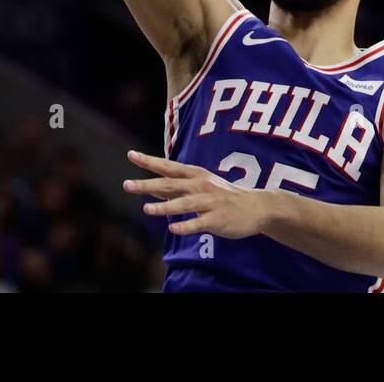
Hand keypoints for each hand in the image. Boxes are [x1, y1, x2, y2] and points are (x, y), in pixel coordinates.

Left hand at [124, 151, 271, 238]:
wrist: (257, 207)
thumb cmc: (224, 196)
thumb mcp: (202, 185)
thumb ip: (177, 188)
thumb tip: (150, 189)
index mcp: (196, 175)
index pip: (168, 166)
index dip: (149, 161)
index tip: (131, 154)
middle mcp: (201, 186)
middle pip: (171, 184)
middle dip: (148, 184)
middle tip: (127, 185)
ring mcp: (210, 202)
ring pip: (184, 204)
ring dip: (164, 207)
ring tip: (146, 210)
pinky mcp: (218, 219)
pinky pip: (199, 223)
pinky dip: (186, 226)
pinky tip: (173, 229)